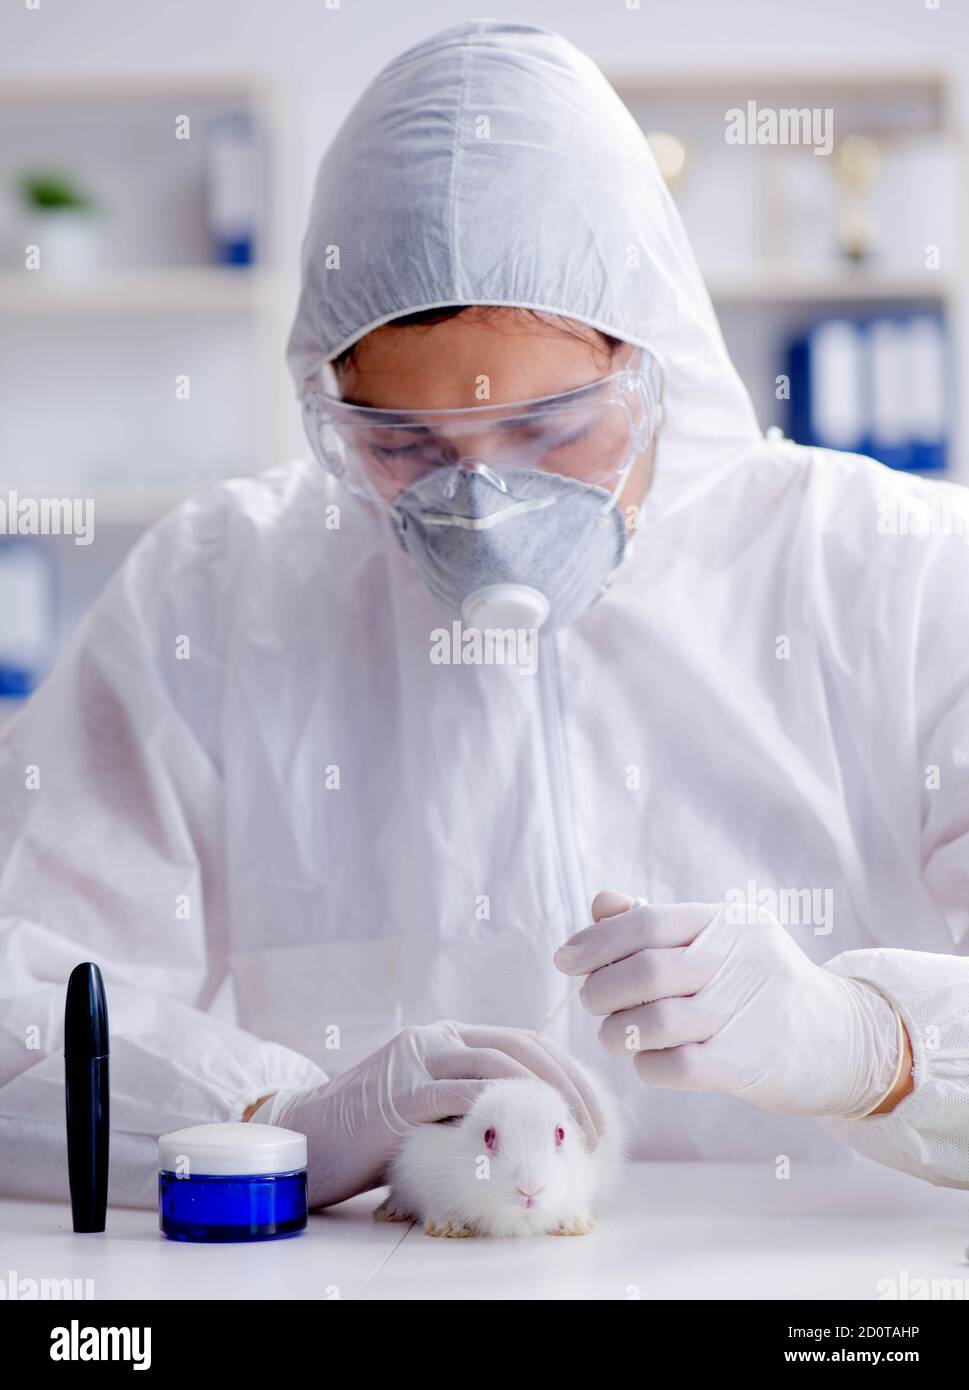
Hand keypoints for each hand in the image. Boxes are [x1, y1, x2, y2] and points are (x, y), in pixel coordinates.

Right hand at [260, 1020, 605, 1207]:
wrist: (304, 1139)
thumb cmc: (371, 1135)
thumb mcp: (431, 1109)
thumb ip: (470, 1102)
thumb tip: (535, 1127)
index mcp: (446, 1038)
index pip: (521, 1042)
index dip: (565, 1071)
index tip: (594, 1112)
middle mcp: (434, 1038)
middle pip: (519, 1049)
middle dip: (567, 1087)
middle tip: (595, 1130)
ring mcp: (416, 1061)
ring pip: (497, 1066)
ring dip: (544, 1102)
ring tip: (569, 1138)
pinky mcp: (400, 1093)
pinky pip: (461, 1096)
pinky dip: (499, 1112)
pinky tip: (523, 1136)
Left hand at [554, 890, 902, 1118]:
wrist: (843, 1041)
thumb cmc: (762, 986)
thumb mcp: (721, 941)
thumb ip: (658, 921)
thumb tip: (600, 903)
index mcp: (730, 921)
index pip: (647, 921)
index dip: (596, 941)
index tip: (565, 959)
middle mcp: (741, 961)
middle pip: (644, 971)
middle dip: (600, 989)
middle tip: (592, 1002)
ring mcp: (746, 1013)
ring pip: (651, 1021)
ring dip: (616, 1031)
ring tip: (616, 1034)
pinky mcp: (747, 1064)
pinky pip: (671, 1066)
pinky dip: (645, 1065)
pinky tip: (649, 1060)